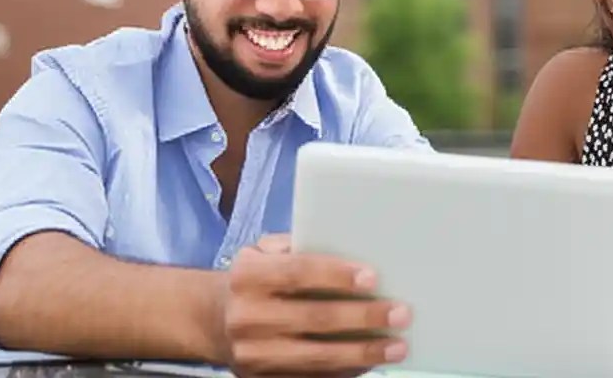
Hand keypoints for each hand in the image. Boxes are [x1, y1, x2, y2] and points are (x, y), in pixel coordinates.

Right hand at [216, 234, 412, 375]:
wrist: (212, 320)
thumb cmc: (253, 280)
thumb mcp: (263, 252)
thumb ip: (297, 247)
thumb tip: (349, 246)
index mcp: (248, 277)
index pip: (298, 273)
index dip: (336, 275)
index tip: (373, 278)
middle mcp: (247, 317)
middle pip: (315, 318)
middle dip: (363, 317)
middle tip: (401, 313)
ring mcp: (254, 355)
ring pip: (317, 357)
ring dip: (363, 353)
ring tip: (397, 347)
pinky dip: (345, 371)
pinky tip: (371, 363)